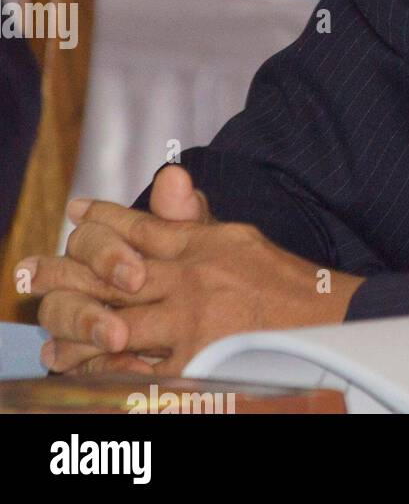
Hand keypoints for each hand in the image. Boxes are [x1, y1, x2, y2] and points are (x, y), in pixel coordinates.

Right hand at [19, 165, 208, 374]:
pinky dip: (95, 363)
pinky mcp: (85, 354)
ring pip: (56, 313)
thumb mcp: (201, 240)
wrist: (219, 313)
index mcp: (107, 243)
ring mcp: (80, 315)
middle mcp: (84, 276)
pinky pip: (73, 359)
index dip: (106, 252)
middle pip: (60, 274)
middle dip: (90, 288)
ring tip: (117, 338)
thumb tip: (173, 175)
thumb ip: (183, 211)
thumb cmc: (202, 268)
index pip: (87, 236)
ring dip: (84, 324)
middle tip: (127, 302)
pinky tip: (126, 366)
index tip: (135, 272)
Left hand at [24, 166, 363, 375]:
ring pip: (119, 318)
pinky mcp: (200, 357)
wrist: (331, 323)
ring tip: (52, 331)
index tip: (78, 210)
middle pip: (118, 269)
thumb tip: (168, 176)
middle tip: (36, 269)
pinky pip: (141, 365)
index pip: (146, 224)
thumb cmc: (287, 286)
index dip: (106, 218)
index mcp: (208, 241)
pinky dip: (109, 367)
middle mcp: (198, 274)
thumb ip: (198, 219)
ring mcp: (197, 317)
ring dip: (80, 325)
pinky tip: (88, 366)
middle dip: (73, 269)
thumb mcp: (243, 240)